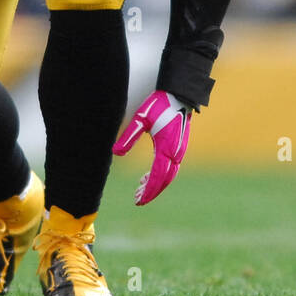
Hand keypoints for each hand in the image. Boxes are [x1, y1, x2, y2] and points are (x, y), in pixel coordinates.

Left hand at [112, 90, 192, 204]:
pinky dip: (161, 176)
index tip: (138, 200)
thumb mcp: (141, 118)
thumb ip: (129, 136)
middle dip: (151, 191)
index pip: (157, 176)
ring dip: (156, 184)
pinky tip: (148, 176)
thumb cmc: (160, 104)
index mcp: (166, 147)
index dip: (148, 190)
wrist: (180, 94)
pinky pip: (171, 167)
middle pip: (164, 179)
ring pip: (169, 175)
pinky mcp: (179, 147)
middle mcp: (175, 152)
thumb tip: (116, 153)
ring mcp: (179, 150)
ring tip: (140, 189)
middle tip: (137, 200)